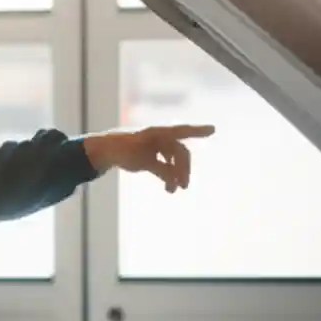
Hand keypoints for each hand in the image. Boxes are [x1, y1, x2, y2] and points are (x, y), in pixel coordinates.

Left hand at [83, 124, 215, 192]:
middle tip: (183, 186)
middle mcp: (160, 138)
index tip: (213, 130)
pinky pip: (167, 166)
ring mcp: (158, 146)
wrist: (108, 151)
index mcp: (157, 133)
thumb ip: (161, 169)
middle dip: (183, 169)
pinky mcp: (154, 155)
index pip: (181, 131)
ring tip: (172, 191)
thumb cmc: (123, 151)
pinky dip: (169, 176)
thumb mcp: (143, 162)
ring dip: (176, 175)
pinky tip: (169, 187)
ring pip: (174, 161)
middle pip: (179, 153)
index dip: (197, 131)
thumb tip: (176, 182)